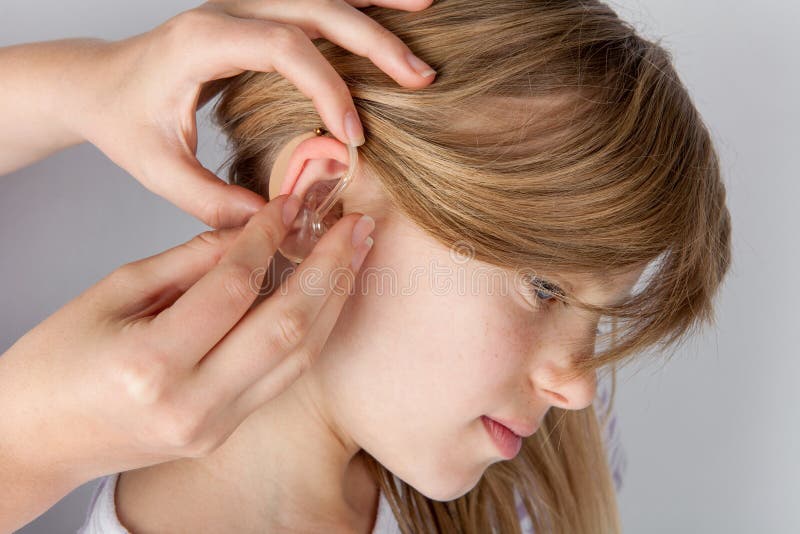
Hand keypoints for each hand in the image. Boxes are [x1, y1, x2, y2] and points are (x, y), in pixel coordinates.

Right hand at [0, 195, 375, 528]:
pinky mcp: (225, 432)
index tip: (290, 202)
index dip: (268, 237)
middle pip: (287, 326)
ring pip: (299, 356)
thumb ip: (187, 262)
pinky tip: (327, 295)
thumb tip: (250, 231)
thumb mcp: (111, 294)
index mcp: (152, 363)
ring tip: (357, 254)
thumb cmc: (56, 363)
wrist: (37, 440)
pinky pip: (284, 376)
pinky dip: (311, 331)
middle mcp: (193, 403)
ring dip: (334, 300)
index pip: (234, 286)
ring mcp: (215, 426)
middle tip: (357, 225)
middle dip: (330, 268)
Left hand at [63, 0, 435, 227]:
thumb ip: (212, 201)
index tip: (353, 138)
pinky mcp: (254, 16)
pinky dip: (355, 4)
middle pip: (315, 9)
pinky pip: (311, 3)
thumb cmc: (123, 121)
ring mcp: (243, 6)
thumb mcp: (158, 170)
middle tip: (419, 77)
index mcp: (203, 41)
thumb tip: (275, 224)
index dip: (328, 89)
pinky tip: (392, 7)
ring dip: (375, 7)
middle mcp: (228, 10)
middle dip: (373, 42)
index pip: (284, 49)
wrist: (96, 82)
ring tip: (427, 12)